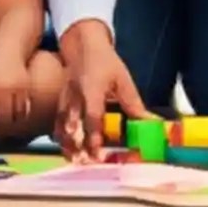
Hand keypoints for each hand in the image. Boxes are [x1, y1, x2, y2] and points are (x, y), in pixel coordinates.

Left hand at [0, 51, 30, 136]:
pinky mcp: (27, 89)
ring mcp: (15, 90)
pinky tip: (16, 117)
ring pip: (14, 117)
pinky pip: (24, 110)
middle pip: (0, 119)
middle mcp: (0, 89)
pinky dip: (20, 116)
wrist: (10, 48)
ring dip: (10, 123)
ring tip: (6, 125)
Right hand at [56, 21, 149, 162]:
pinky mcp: (61, 99)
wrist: (83, 44)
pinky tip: (65, 147)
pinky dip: (60, 135)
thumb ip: (133, 104)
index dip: (94, 135)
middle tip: (84, 162)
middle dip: (77, 145)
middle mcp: (75, 96)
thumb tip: (150, 123)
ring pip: (61, 124)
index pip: (92, 116)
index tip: (97, 152)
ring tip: (74, 160)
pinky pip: (57, 120)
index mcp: (92, 89)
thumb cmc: (104, 61)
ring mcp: (65, 97)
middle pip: (73, 125)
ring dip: (67, 143)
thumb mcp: (123, 80)